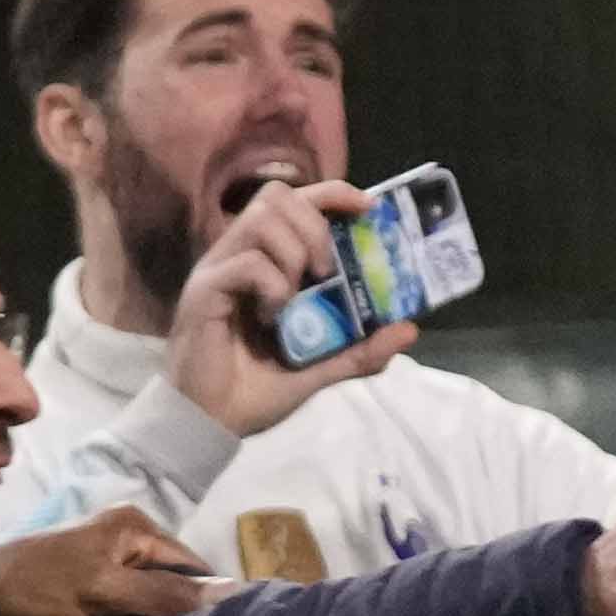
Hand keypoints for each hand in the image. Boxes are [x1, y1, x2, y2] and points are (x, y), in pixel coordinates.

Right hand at [163, 178, 411, 441]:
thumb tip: (410, 329)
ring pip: (262, 219)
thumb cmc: (256, 389)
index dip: (333, 193)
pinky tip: (274, 318)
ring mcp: (220, 268)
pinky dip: (273, 286)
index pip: (295, 200)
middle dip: (315, 225)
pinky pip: (248, 263)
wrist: (213, 423)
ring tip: (298, 294)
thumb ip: (362, 349)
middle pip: (277, 195)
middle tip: (327, 271)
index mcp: (264, 260)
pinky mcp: (206, 289)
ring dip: (294, 252)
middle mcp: (239, 254)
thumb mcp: (322, 368)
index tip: (367, 207)